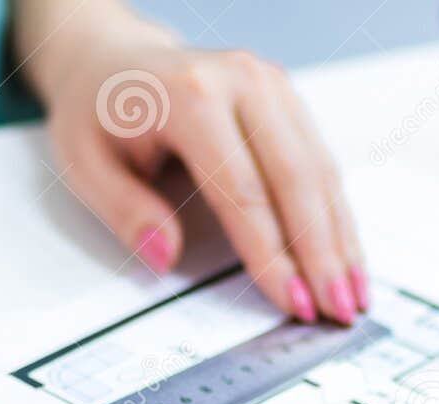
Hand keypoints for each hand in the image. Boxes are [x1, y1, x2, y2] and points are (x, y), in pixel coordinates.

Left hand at [22, 1, 366, 324]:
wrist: (112, 57)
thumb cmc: (99, 111)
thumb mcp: (83, 162)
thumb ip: (125, 211)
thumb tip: (164, 257)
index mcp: (191, 95)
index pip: (243, 191)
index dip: (273, 255)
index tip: (293, 303)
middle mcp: (241, 81)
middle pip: (296, 181)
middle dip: (322, 255)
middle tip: (338, 311)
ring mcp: (271, 86)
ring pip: (319, 173)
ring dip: (341, 240)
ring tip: (355, 295)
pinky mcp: (286, 98)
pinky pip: (321, 163)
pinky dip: (337, 216)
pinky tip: (348, 257)